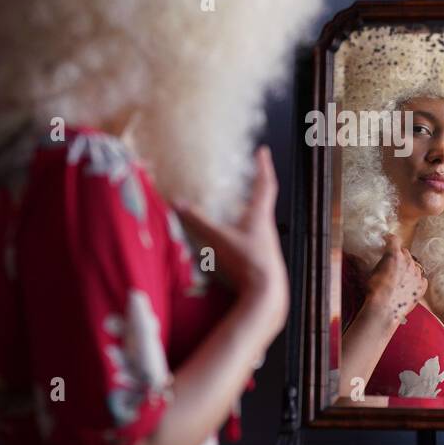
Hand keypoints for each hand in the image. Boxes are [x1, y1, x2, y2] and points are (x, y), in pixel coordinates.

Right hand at [171, 146, 288, 335]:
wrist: (266, 293)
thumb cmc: (248, 262)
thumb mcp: (219, 239)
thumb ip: (197, 221)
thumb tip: (176, 203)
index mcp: (260, 215)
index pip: (265, 183)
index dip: (263, 166)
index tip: (263, 151)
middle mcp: (266, 226)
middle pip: (264, 199)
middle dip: (258, 185)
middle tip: (251, 173)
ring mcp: (265, 242)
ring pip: (259, 219)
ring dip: (250, 209)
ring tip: (238, 203)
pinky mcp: (260, 257)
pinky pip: (252, 235)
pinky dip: (244, 229)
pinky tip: (234, 236)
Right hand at [365, 231, 426, 324]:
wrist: (384, 311)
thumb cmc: (373, 291)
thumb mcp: (364, 275)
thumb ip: (359, 263)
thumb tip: (350, 255)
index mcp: (394, 255)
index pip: (394, 239)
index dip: (389, 240)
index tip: (386, 242)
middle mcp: (408, 262)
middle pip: (405, 252)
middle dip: (399, 255)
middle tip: (391, 262)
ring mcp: (417, 275)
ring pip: (415, 265)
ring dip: (408, 267)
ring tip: (400, 275)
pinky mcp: (421, 287)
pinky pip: (422, 279)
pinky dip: (416, 280)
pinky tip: (409, 285)